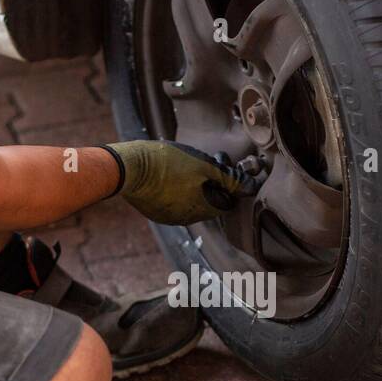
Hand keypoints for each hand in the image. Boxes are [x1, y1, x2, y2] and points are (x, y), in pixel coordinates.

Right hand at [104, 141, 244, 225]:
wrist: (129, 168)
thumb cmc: (168, 163)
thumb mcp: (203, 165)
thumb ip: (229, 178)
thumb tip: (252, 187)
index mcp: (203, 209)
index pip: (228, 203)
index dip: (229, 185)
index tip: (223, 166)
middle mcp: (188, 219)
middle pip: (210, 202)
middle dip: (212, 184)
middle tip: (206, 161)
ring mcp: (170, 218)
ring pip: (191, 203)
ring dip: (195, 187)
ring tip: (184, 165)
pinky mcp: (155, 212)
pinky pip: (173, 203)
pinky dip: (177, 191)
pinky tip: (169, 174)